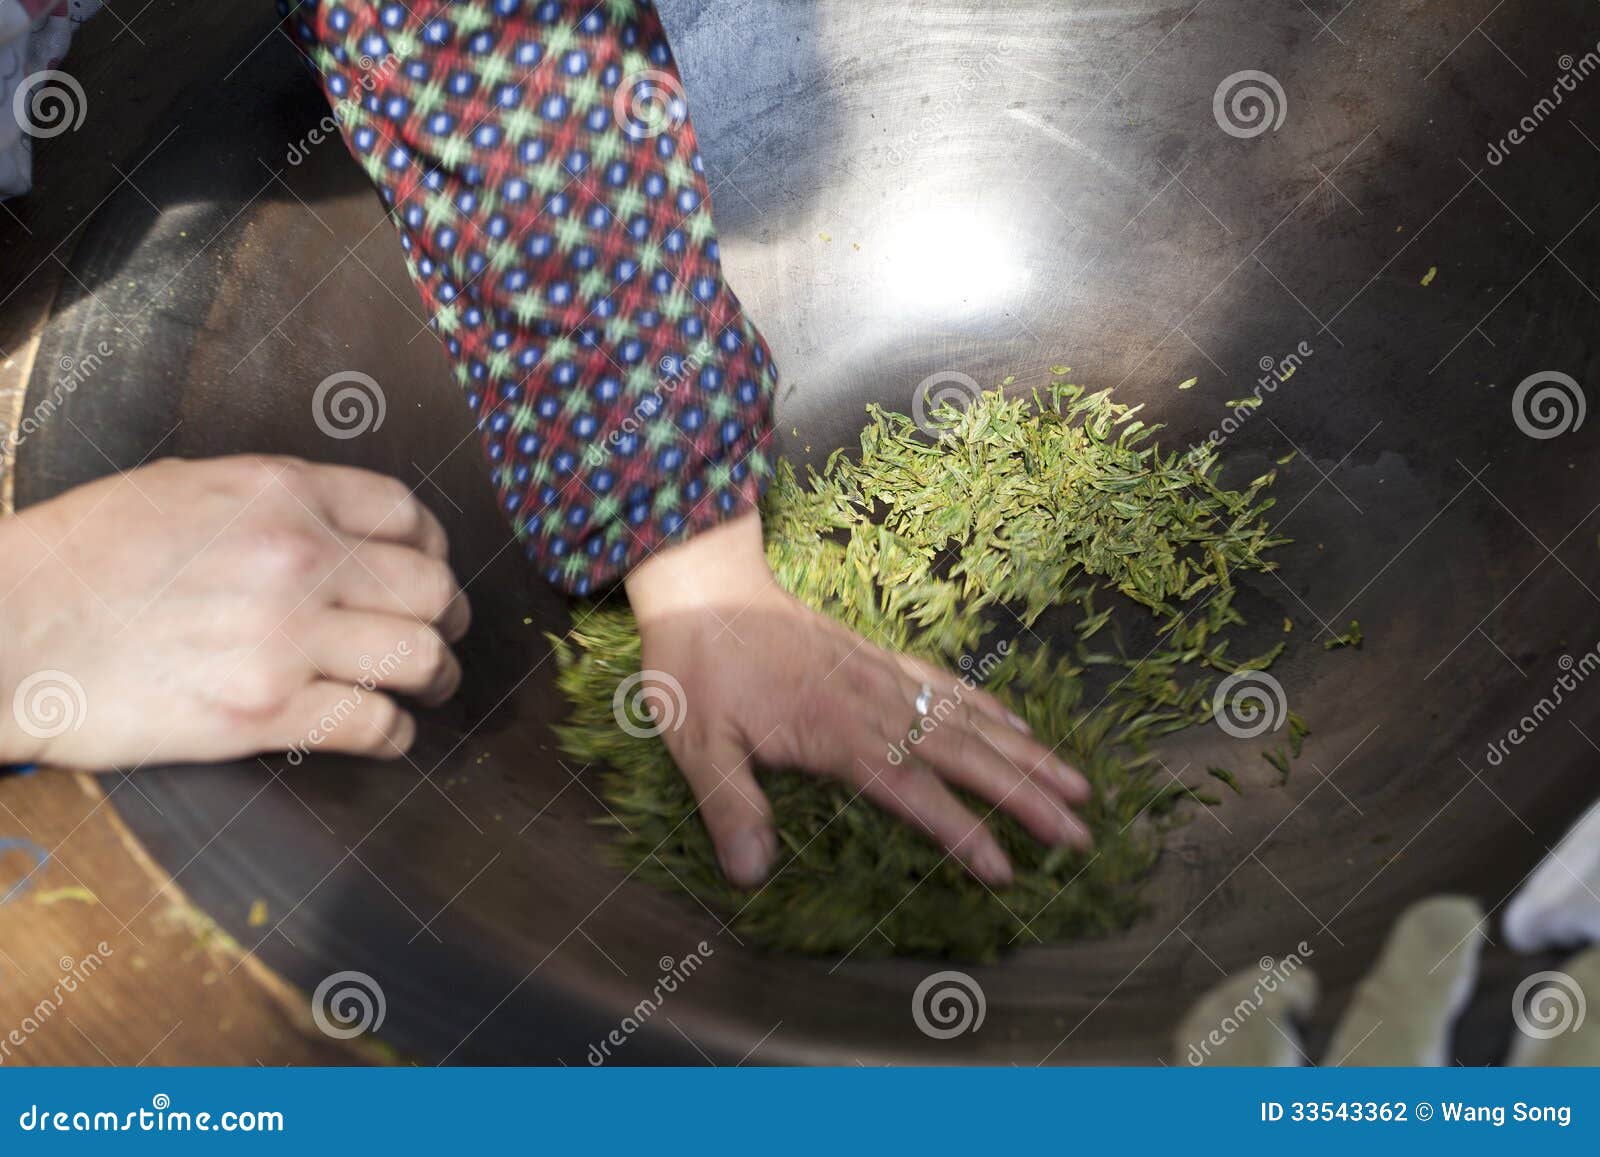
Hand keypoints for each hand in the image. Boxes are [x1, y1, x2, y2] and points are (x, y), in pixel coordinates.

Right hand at [0, 456, 469, 769]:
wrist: (6, 629)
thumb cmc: (80, 556)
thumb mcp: (182, 486)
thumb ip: (272, 498)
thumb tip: (335, 523)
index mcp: (281, 493)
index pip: (407, 513)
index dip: (431, 548)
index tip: (427, 569)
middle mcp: (299, 558)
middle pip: (431, 588)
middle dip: (446, 616)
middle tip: (441, 635)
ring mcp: (287, 638)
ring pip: (420, 658)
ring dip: (436, 676)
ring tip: (429, 685)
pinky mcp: (264, 713)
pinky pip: (374, 725)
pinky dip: (394, 734)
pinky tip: (385, 732)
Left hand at [624, 511, 1090, 887]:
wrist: (704, 584)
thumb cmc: (696, 669)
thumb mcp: (695, 742)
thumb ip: (728, 805)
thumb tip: (752, 874)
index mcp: (834, 731)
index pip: (912, 790)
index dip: (961, 832)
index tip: (1006, 870)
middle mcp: (873, 703)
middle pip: (965, 754)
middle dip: (1026, 795)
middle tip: (1081, 833)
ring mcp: (882, 676)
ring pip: (970, 717)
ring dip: (1026, 753)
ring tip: (1079, 784)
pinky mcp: (878, 657)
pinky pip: (947, 684)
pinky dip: (989, 707)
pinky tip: (1019, 726)